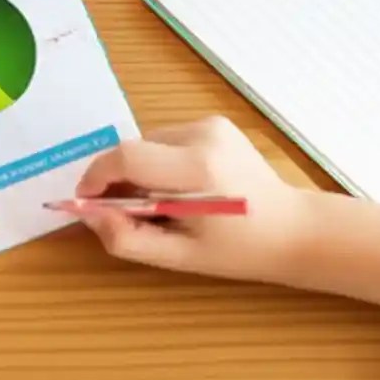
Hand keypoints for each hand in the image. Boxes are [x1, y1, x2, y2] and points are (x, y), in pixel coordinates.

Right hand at [70, 116, 322, 283]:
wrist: (292, 228)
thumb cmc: (238, 251)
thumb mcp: (179, 257)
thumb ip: (128, 238)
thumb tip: (89, 215)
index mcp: (197, 171)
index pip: (126, 157)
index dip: (96, 178)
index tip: (87, 202)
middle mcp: (203, 136)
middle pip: (133, 148)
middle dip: (117, 178)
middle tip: (124, 211)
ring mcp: (210, 125)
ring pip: (147, 142)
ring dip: (139, 170)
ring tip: (161, 203)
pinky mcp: (214, 122)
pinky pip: (166, 139)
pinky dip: (159, 161)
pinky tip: (181, 187)